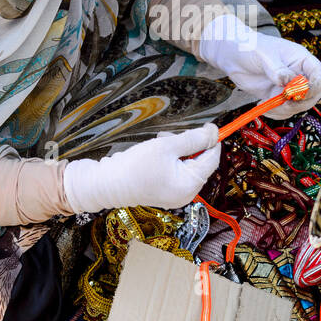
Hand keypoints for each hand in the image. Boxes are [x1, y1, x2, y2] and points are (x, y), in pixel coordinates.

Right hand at [62, 125, 221, 212]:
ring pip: (187, 165)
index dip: (212, 141)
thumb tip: (214, 132)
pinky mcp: (165, 192)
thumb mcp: (167, 146)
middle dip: (189, 145)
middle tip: (171, 135)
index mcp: (190, 185)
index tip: (208, 125)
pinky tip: (156, 153)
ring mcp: (175, 195)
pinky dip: (171, 159)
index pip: (212, 159)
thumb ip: (193, 139)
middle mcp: (186, 194)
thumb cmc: (135, 166)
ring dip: (178, 150)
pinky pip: (177, 172)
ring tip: (159, 142)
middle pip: (200, 162)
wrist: (106, 184)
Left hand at [197, 13, 320, 117]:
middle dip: (299, 102)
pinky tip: (261, 106)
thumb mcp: (264, 55)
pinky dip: (276, 113)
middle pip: (312, 94)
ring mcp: (288, 86)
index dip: (314, 86)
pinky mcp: (277, 96)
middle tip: (283, 103)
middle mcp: (298, 73)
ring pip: (298, 105)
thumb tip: (288, 82)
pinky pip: (284, 110)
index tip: (301, 94)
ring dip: (285, 110)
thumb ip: (277, 69)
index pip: (318, 73)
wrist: (231, 54)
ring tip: (267, 105)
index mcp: (301, 59)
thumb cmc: (249, 46)